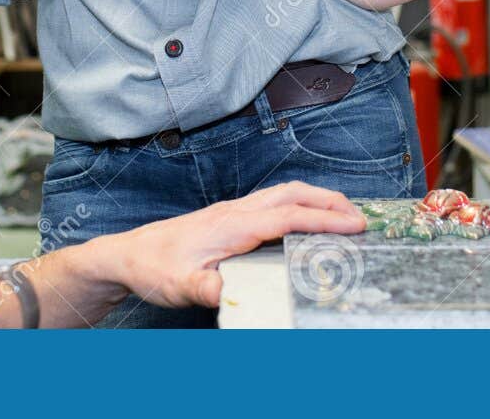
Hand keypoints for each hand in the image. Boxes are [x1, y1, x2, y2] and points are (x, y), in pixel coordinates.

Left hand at [92, 182, 366, 308]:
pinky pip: (272, 203)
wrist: (128, 254)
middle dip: (330, 200)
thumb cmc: (154, 267)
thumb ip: (211, 290)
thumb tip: (239, 296)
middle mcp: (236, 212)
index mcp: (233, 224)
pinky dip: (298, 205)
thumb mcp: (181, 286)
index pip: (288, 216)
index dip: (325, 220)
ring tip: (342, 213)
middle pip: (292, 194)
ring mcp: (232, 212)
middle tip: (361, 215)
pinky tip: (303, 221)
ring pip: (283, 194)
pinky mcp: (228, 217)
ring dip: (315, 199)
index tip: (355, 226)